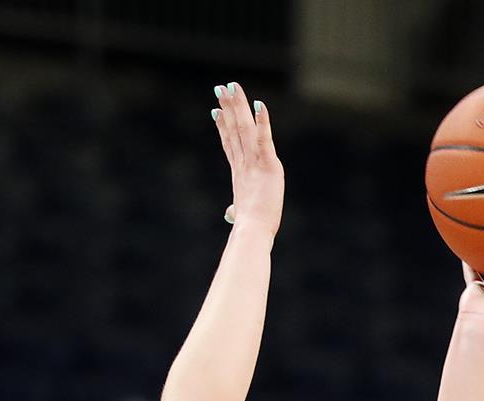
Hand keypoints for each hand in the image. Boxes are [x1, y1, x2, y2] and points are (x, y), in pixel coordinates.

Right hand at [211, 81, 282, 233]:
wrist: (252, 231)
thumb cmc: (248, 227)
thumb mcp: (241, 213)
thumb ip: (235, 210)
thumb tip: (230, 214)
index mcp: (239, 173)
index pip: (229, 143)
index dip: (223, 126)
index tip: (216, 110)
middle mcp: (244, 163)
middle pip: (234, 130)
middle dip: (228, 107)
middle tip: (221, 88)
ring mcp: (254, 162)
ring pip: (245, 128)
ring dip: (239, 105)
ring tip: (233, 86)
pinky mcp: (267, 164)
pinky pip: (264, 139)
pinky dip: (262, 121)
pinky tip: (259, 104)